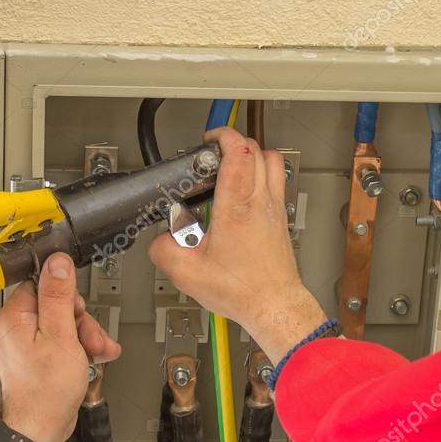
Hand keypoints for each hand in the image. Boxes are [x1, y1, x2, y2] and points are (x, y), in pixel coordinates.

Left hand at [0, 253, 121, 441]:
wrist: (41, 430)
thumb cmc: (45, 391)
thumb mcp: (60, 335)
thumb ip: (59, 296)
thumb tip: (57, 263)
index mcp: (15, 317)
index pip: (42, 285)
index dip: (66, 296)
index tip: (76, 310)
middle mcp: (17, 328)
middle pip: (58, 305)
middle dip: (81, 321)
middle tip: (88, 338)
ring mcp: (28, 345)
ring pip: (65, 325)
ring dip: (86, 336)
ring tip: (96, 352)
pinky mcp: (39, 358)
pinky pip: (63, 343)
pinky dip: (80, 349)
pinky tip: (93, 359)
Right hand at [149, 127, 325, 357]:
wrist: (274, 305)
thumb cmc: (242, 290)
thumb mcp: (187, 273)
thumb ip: (163, 250)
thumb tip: (159, 239)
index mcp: (236, 207)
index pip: (238, 152)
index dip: (222, 136)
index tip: (209, 139)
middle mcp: (260, 202)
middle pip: (256, 150)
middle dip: (234, 143)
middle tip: (214, 153)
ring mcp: (275, 208)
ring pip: (273, 161)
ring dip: (253, 155)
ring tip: (232, 165)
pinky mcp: (280, 218)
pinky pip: (277, 182)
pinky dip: (262, 175)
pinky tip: (245, 191)